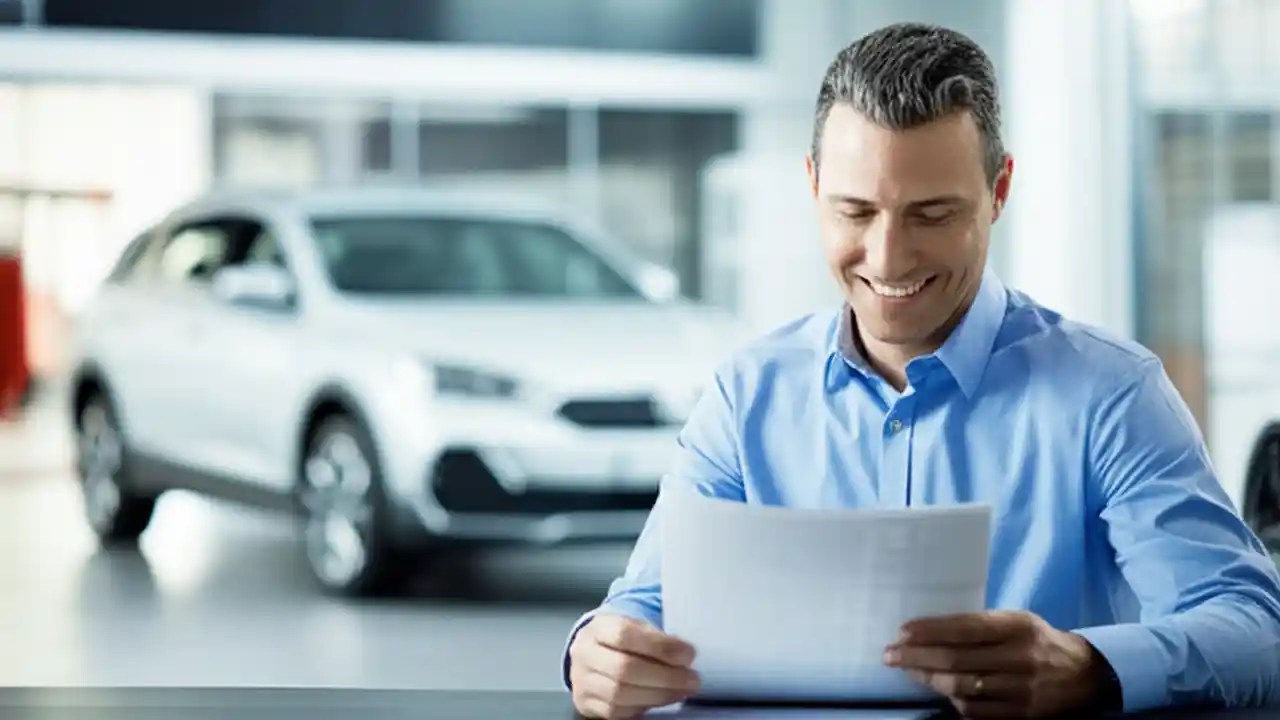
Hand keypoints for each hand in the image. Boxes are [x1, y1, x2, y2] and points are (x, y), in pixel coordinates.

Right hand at [569, 613, 700, 718]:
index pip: (625, 634)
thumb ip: (656, 637)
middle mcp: (585, 654)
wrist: (591, 655)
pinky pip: (616, 712)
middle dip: (665, 677)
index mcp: (598, 627)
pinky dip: (643, 707)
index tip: (688, 654)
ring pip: (620, 694)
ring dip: (658, 695)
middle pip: (624, 669)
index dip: (660, 646)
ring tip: (682, 691)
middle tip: (692, 679)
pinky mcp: (586, 704)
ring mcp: (582, 681)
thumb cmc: (621, 641)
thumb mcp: (636, 627)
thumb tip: (685, 655)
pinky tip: (661, 700)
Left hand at [883, 610, 1101, 718]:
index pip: (966, 628)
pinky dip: (953, 702)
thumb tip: (929, 630)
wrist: (1084, 674)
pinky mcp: (1022, 714)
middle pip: (958, 659)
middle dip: (918, 657)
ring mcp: (1022, 689)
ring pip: (963, 687)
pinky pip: (977, 711)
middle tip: (891, 655)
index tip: (903, 632)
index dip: (931, 630)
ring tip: (909, 671)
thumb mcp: (1016, 620)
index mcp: (1018, 626)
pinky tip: (939, 690)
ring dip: (930, 680)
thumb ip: (980, 625)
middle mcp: (1020, 657)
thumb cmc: (1037, 640)